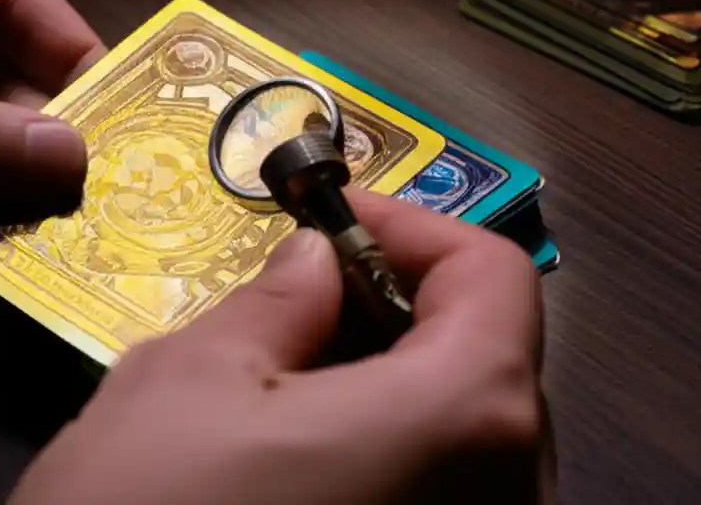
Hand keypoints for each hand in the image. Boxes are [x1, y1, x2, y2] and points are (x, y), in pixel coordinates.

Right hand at [11, 190, 549, 504]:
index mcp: (465, 421)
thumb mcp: (189, 382)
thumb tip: (315, 265)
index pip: (494, 275)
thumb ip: (275, 302)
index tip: (331, 223)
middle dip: (398, 305)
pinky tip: (298, 457)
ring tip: (288, 371)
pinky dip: (388, 452)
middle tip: (303, 289)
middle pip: (491, 357)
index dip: (409, 228)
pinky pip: (443, 498)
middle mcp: (511, 501)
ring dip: (389, 380)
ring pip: (467, 436)